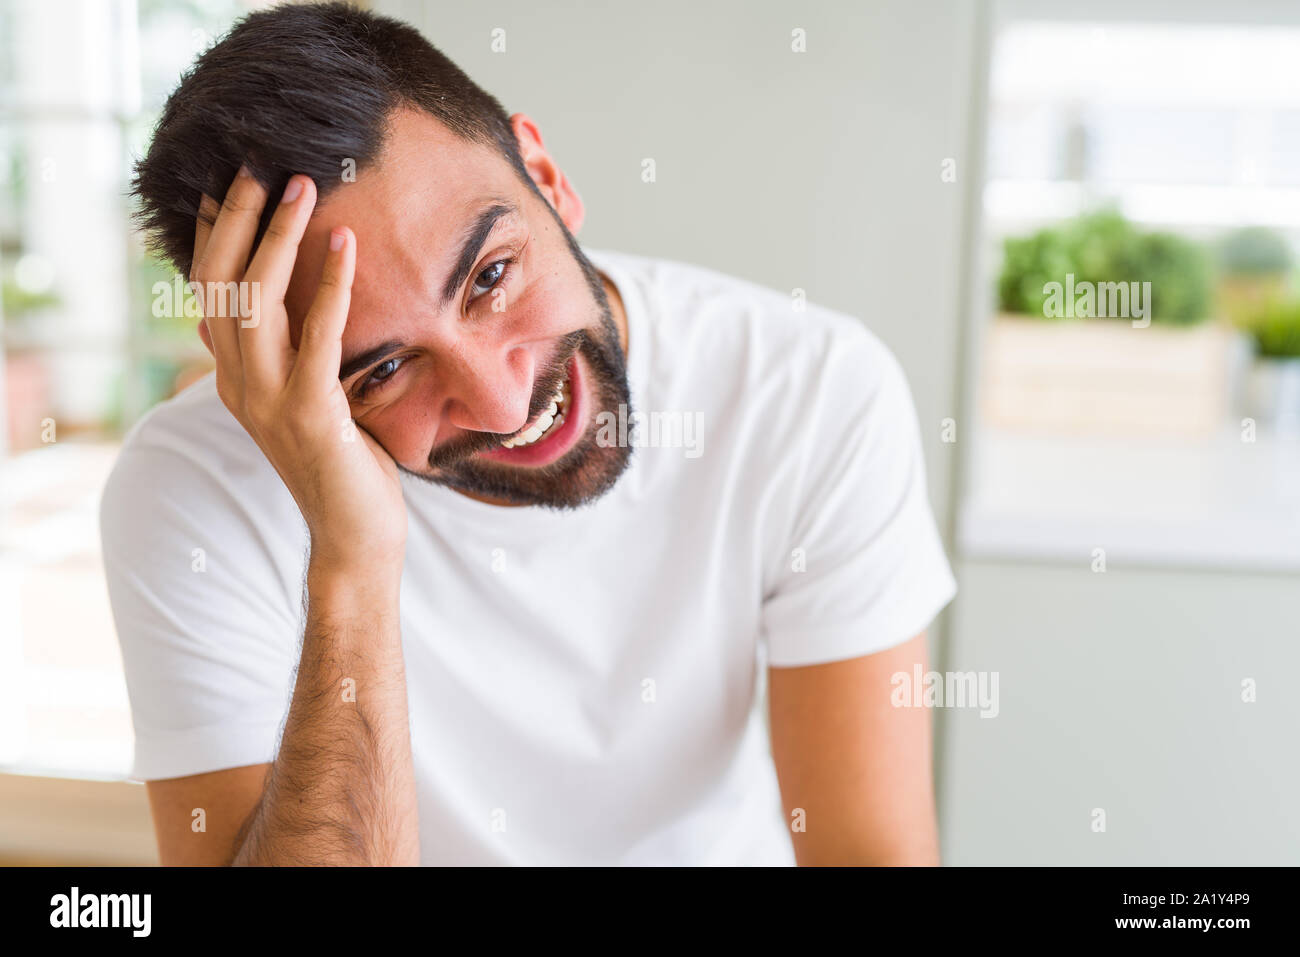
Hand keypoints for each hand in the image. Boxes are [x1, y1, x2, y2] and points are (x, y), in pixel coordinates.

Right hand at [191, 168, 405, 573]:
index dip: (211, 236)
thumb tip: (279, 313)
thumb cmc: (343, 464)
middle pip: (222, 285)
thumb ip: (290, 357)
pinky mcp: (310, 413)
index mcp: (235, 377)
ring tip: (299, 186)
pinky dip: (331, 287)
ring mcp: (269, 400)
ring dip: (278, 238)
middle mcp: (239, 384)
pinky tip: (346, 245)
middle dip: (236, 220)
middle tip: (258, 165)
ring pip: (256, 302)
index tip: (222, 183)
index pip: (209, 292)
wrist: (354, 534)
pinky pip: (317, 337)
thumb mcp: (308, 400)